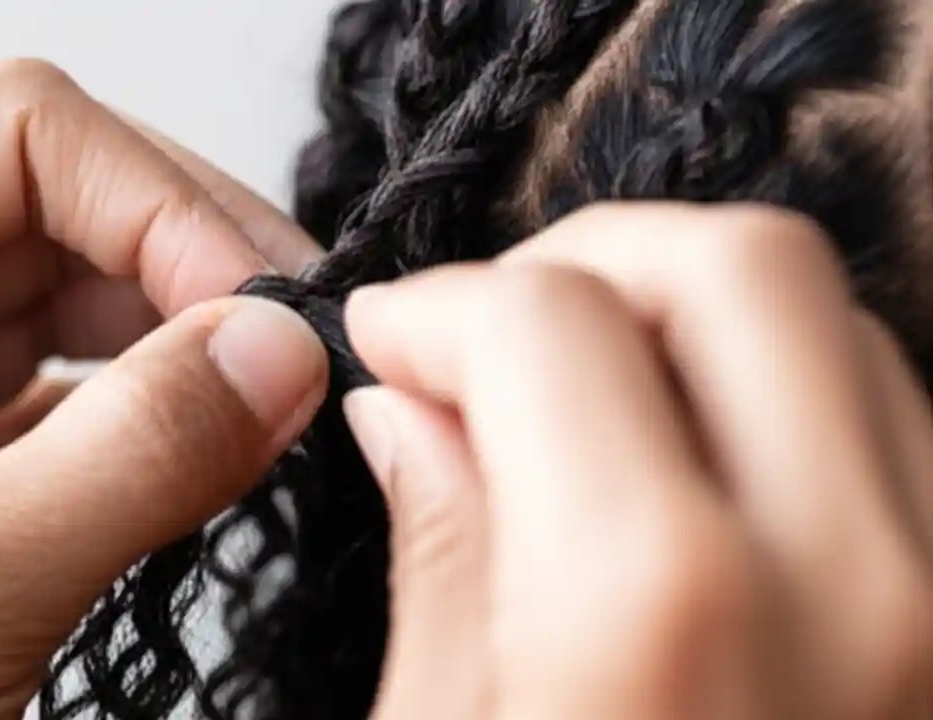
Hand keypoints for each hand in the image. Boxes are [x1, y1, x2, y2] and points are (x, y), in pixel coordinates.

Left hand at [0, 60, 327, 718]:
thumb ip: (137, 455)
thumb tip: (283, 352)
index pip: (6, 138)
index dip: (160, 201)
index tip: (267, 304)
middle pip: (40, 207)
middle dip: (184, 265)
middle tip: (295, 344)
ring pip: (50, 302)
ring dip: (170, 338)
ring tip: (267, 396)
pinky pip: (39, 401)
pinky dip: (134, 415)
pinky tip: (204, 442)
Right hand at [345, 204, 932, 718]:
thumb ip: (438, 569)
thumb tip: (414, 413)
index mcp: (657, 616)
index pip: (550, 323)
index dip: (437, 308)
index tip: (392, 344)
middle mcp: (853, 590)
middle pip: (743, 266)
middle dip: (588, 260)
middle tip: (494, 338)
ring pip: (842, 333)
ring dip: (692, 329)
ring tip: (584, 413)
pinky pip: (894, 438)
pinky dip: (779, 409)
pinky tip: (682, 481)